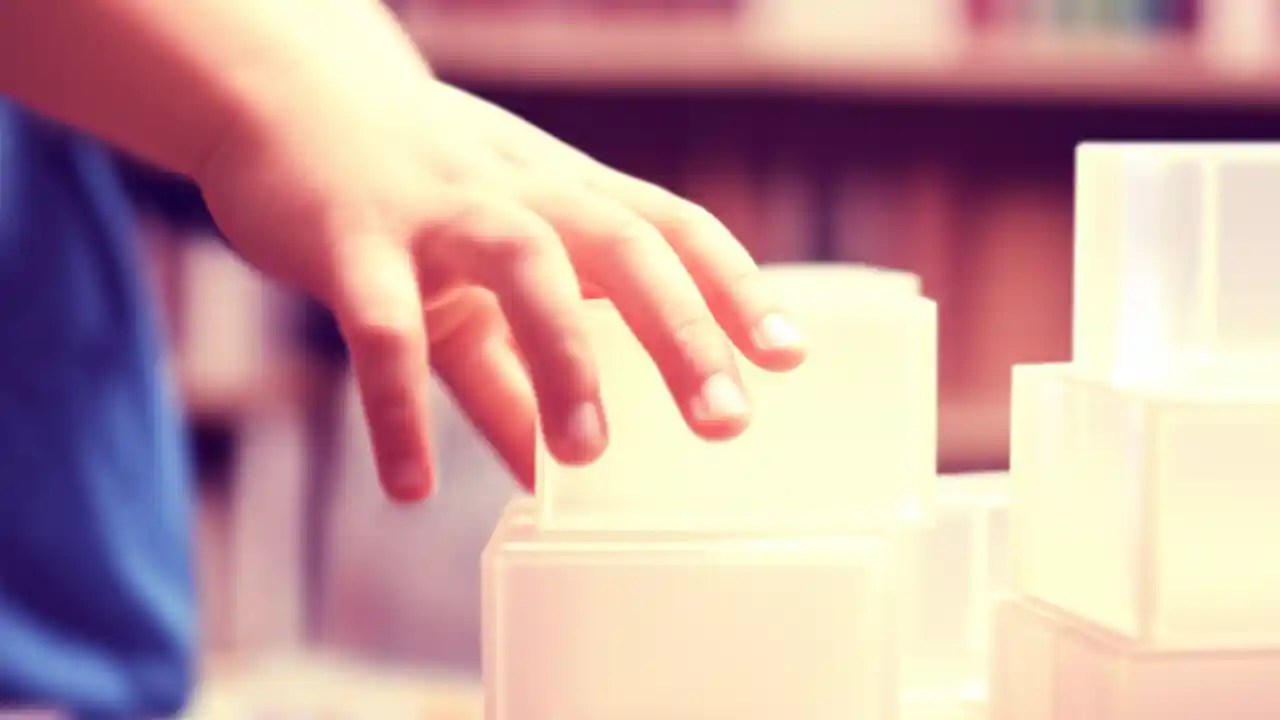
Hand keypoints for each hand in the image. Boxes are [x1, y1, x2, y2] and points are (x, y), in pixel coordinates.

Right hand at [197, 72, 805, 499]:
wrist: (283, 98)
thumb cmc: (408, 195)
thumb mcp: (473, 280)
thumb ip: (510, 378)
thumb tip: (545, 479)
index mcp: (562, 193)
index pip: (671, 227)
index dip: (735, 286)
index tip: (788, 356)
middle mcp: (517, 192)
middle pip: (622, 245)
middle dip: (682, 330)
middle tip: (727, 423)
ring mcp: (437, 211)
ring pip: (523, 266)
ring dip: (562, 359)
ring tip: (583, 456)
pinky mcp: (350, 241)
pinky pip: (380, 326)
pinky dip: (396, 408)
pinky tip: (411, 486)